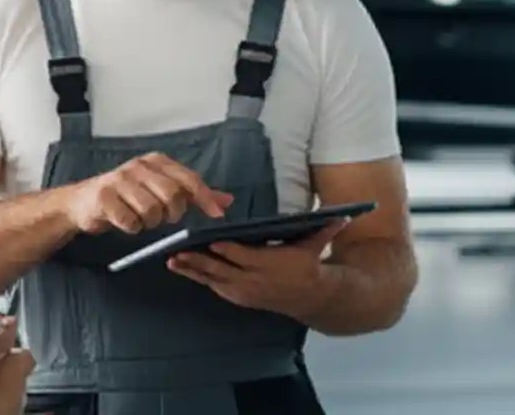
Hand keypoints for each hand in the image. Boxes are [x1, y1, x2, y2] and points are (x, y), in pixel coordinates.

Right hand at [65, 152, 233, 234]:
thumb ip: (193, 195)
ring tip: (140, 219)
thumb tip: (227, 200)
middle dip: (172, 213)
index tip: (217, 215)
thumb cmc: (126, 196)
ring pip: (152, 211)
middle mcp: (139, 166)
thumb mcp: (161, 190)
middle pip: (172, 195)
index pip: (188, 178)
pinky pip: (130, 221)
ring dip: (149, 223)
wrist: (81, 203)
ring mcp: (120, 180)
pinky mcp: (104, 197)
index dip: (205, 197)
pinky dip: (132, 228)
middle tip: (162, 218)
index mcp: (156, 161)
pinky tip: (125, 222)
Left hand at [167, 220, 347, 319]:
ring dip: (192, 271)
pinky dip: (199, 278)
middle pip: (222, 270)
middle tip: (177, 253)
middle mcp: (254, 281)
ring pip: (213, 280)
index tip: (212, 242)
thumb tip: (343, 215)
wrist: (310, 297)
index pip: (245, 257)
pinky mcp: (238, 297)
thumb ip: (324, 230)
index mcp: (270, 265)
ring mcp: (244, 291)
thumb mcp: (315, 246)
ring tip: (171, 261)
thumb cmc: (308, 264)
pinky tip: (183, 269)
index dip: (228, 251)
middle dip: (198, 262)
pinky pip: (215, 287)